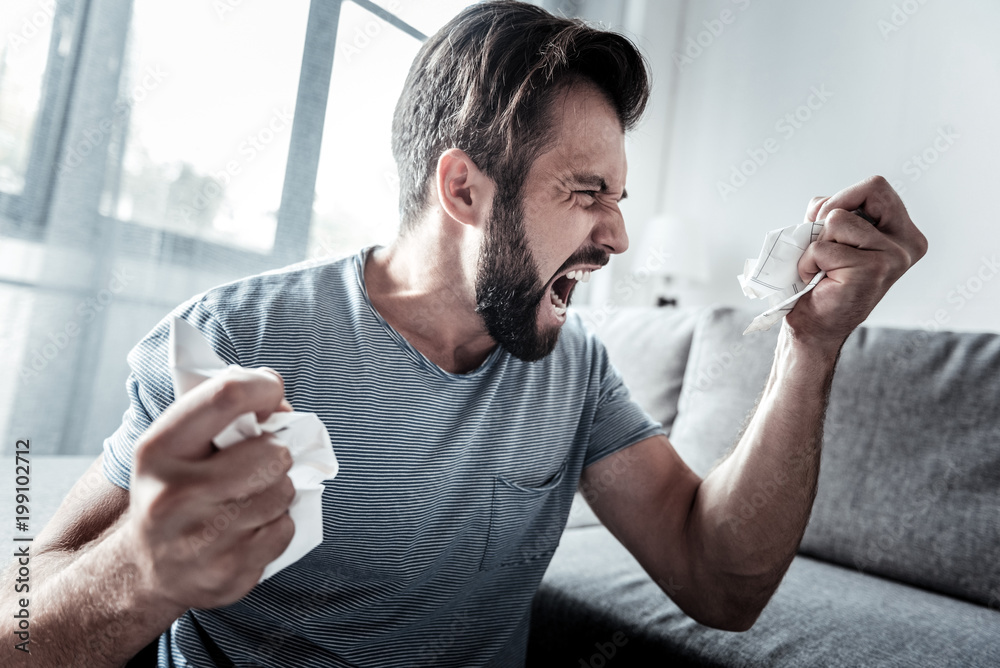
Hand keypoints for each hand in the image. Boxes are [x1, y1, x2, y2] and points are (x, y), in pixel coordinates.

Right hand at [125, 366, 296, 611]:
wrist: (147, 571)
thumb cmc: (173, 492)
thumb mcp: (175, 446)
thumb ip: (221, 415)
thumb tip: (282, 405)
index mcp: (157, 452)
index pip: (224, 397)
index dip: (261, 387)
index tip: (272, 389)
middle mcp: (174, 496)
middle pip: (271, 453)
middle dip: (276, 452)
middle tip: (258, 461)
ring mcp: (202, 540)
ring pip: (283, 491)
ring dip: (278, 489)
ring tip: (249, 496)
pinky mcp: (229, 573)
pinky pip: (285, 528)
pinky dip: (278, 523)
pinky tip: (249, 527)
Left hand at [789, 175, 927, 351]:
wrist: (815, 326)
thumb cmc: (821, 279)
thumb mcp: (832, 235)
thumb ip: (836, 210)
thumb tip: (822, 206)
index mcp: (903, 232)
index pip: (875, 187)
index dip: (843, 198)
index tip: (827, 223)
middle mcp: (908, 243)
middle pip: (871, 188)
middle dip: (833, 210)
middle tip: (822, 239)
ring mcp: (894, 257)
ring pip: (838, 219)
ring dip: (818, 243)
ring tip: (823, 267)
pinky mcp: (873, 270)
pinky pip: (823, 248)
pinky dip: (809, 262)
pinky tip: (818, 279)